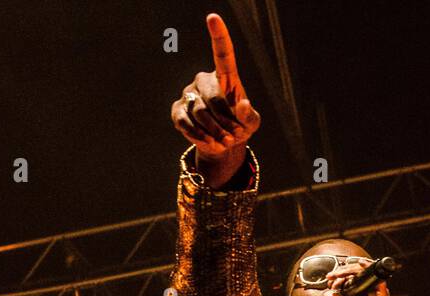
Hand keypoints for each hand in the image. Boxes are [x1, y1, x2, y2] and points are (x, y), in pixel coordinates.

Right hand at [170, 14, 260, 160]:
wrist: (222, 144)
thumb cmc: (239, 127)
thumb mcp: (251, 124)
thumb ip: (249, 115)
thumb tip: (243, 104)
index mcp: (224, 77)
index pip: (222, 53)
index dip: (218, 35)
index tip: (213, 18)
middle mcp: (203, 81)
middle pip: (212, 97)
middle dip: (224, 120)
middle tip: (234, 136)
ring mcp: (188, 94)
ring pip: (199, 112)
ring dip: (214, 131)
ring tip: (225, 142)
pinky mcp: (178, 110)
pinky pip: (185, 122)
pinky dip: (199, 135)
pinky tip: (209, 141)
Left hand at [319, 262, 410, 295]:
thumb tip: (328, 294)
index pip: (351, 281)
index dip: (339, 280)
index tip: (329, 286)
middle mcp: (371, 292)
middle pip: (356, 273)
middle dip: (340, 273)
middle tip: (330, 278)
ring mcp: (377, 291)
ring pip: (363, 271)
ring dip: (347, 270)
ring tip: (335, 276)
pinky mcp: (381, 292)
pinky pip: (373, 273)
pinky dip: (363, 268)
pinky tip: (354, 267)